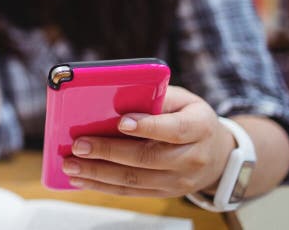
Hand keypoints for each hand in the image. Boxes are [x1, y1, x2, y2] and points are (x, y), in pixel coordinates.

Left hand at [62, 86, 235, 196]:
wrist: (218, 155)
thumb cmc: (192, 118)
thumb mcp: (183, 99)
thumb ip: (156, 96)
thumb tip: (117, 97)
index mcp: (199, 128)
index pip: (174, 129)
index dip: (147, 126)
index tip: (120, 122)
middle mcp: (191, 158)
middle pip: (147, 158)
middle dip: (108, 152)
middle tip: (78, 145)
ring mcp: (178, 181)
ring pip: (134, 180)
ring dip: (98, 173)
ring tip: (71, 165)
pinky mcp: (164, 193)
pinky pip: (131, 192)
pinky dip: (103, 186)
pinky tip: (81, 179)